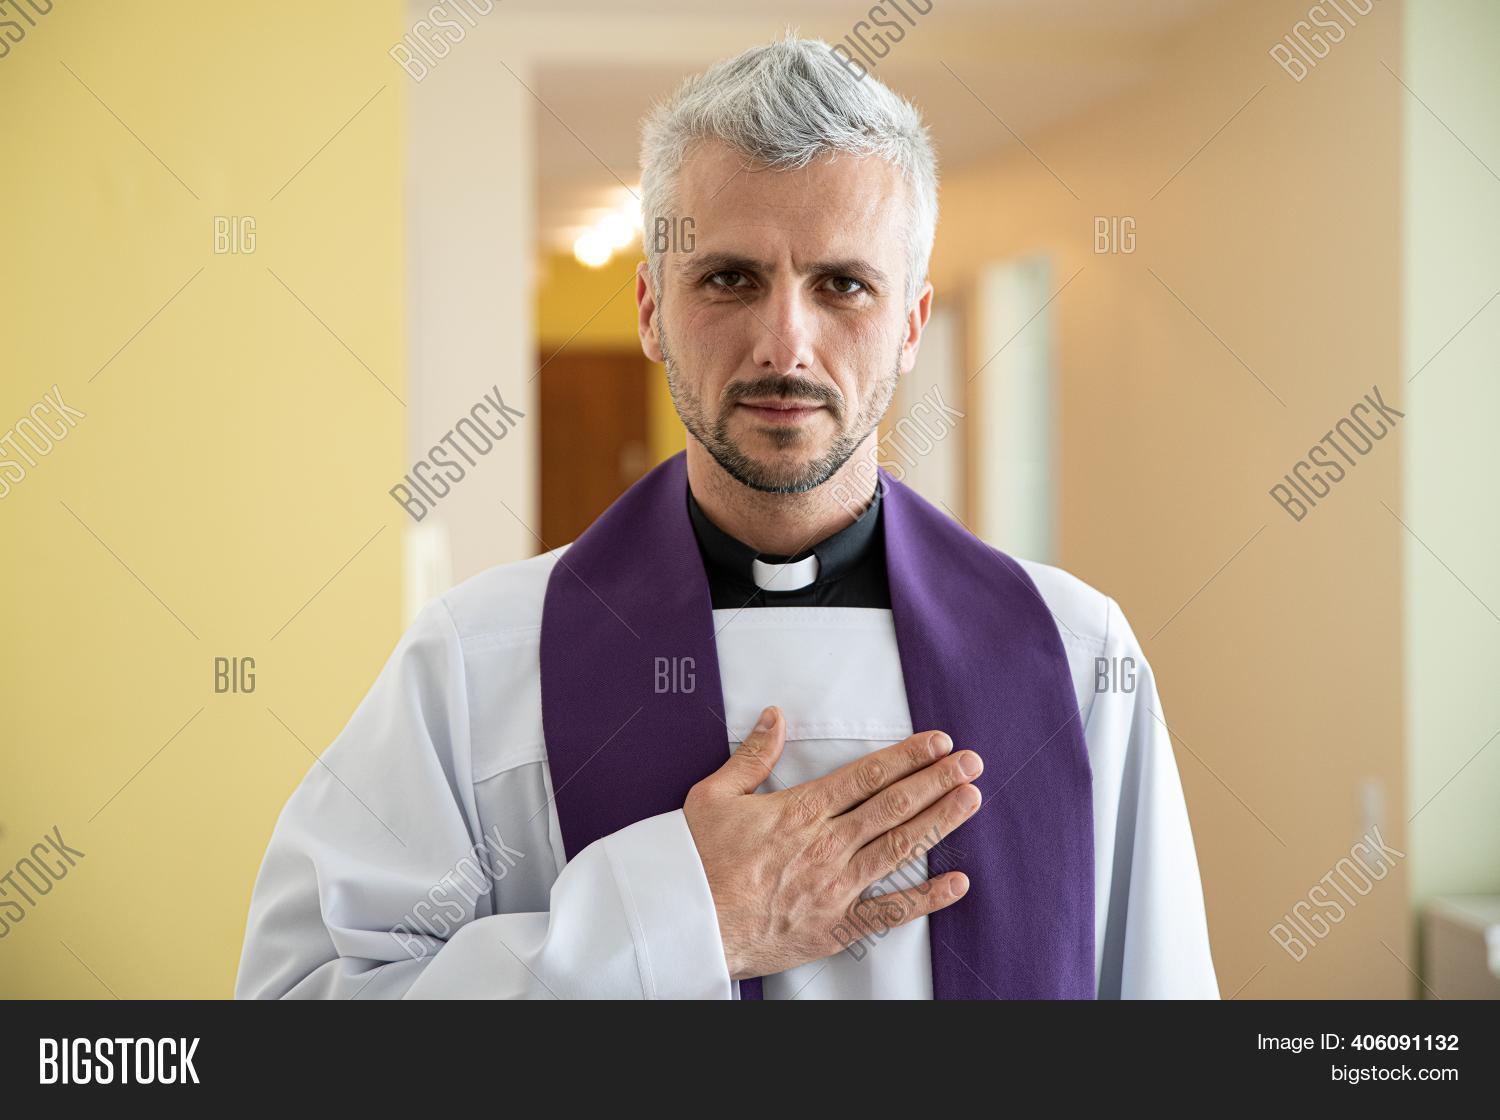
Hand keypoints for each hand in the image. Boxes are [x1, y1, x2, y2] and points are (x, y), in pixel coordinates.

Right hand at [682, 705, 981, 980]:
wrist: (685, 922)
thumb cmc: (695, 862)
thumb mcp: (714, 795)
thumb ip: (752, 756)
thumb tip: (774, 717)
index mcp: (800, 811)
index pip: (867, 775)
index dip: (908, 756)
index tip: (937, 743)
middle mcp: (826, 846)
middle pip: (894, 805)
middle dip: (936, 781)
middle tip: (970, 763)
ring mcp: (835, 887)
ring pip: (899, 848)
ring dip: (940, 822)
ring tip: (971, 800)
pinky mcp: (835, 926)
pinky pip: (890, 912)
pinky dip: (927, 898)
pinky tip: (956, 883)